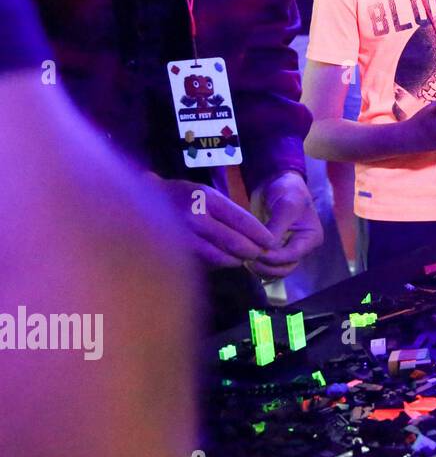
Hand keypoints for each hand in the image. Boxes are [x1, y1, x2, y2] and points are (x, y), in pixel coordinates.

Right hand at [151, 175, 277, 271]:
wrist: (143, 201)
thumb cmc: (182, 196)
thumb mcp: (206, 194)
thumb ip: (228, 211)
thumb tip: (255, 233)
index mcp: (207, 199)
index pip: (242, 220)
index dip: (260, 234)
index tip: (271, 242)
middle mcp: (195, 217)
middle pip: (233, 242)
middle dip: (251, 251)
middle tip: (259, 254)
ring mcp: (183, 236)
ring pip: (219, 257)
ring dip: (236, 260)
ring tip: (242, 258)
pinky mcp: (175, 252)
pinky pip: (203, 262)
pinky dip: (218, 263)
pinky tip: (223, 260)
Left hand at [249, 171, 322, 277]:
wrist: (279, 184)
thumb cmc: (288, 191)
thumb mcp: (286, 205)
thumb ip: (277, 228)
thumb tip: (266, 249)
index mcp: (311, 238)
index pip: (293, 255)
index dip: (274, 258)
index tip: (256, 253)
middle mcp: (302, 248)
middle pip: (286, 268)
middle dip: (267, 267)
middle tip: (247, 259)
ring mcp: (289, 251)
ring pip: (276, 271)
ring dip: (260, 269)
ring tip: (244, 259)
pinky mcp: (276, 251)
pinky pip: (267, 265)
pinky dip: (257, 265)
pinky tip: (245, 257)